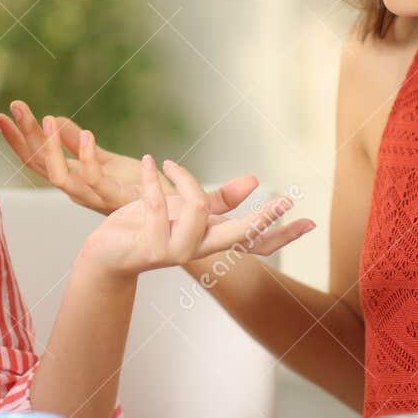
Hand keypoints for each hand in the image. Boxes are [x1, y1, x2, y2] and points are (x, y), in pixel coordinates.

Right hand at [0, 100, 158, 215]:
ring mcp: (94, 197)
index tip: (2, 114)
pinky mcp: (115, 199)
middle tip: (11, 109)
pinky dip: (88, 158)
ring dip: (49, 148)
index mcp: (72, 179)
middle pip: (40, 165)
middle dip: (23, 138)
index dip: (19, 138)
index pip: (36, 157)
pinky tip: (88, 134)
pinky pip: (95, 180)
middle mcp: (77, 190)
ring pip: (59, 177)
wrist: (173, 211)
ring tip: (43, 118)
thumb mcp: (105, 158)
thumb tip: (54, 119)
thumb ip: (78, 142)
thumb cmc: (140, 186)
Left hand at [81, 154, 312, 278]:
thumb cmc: (148, 228)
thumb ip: (219, 199)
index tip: (310, 222)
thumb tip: (256, 181)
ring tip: (163, 163)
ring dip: (181, 178)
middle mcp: (199, 250)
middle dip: (263, 218)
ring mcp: (176, 252)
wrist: (108, 253)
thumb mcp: (185, 208)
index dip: (283, 234)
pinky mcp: (149, 248)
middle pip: (240, 237)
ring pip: (197, 209)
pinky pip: (157, 204)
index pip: (256, 243)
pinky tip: (148, 164)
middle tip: (284, 200)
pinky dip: (152, 179)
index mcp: (211, 240)